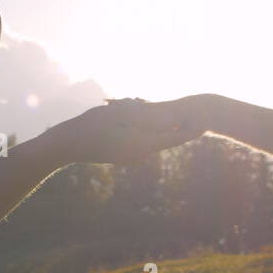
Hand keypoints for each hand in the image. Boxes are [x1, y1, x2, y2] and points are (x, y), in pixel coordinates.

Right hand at [59, 95, 213, 164]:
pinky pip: (141, 142)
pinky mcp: (122, 154)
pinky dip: (146, 132)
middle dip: (176, 128)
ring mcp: (130, 156)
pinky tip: (140, 120)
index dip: (189, 132)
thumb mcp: (117, 116)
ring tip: (166, 117)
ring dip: (158, 128)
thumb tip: (169, 120)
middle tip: (194, 118)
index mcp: (140, 146)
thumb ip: (143, 117)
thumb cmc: (89, 126)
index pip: (171, 140)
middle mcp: (138, 154)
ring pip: (151, 139)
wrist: (67, 145)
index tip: (205, 126)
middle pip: (164, 139)